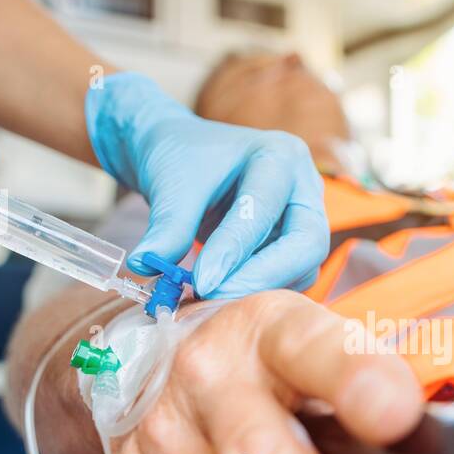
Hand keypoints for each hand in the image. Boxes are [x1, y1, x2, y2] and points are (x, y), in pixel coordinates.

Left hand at [85, 73, 328, 298]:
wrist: (181, 156)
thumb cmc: (180, 156)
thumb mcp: (171, 184)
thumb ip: (167, 226)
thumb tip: (147, 264)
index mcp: (280, 156)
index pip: (264, 209)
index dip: (233, 249)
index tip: (202, 281)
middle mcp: (303, 186)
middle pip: (306, 244)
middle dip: (262, 277)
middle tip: (216, 297)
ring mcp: (303, 217)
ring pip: (301, 268)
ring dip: (259, 288)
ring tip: (211, 297)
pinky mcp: (293, 245)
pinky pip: (287, 277)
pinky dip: (255, 289)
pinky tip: (221, 292)